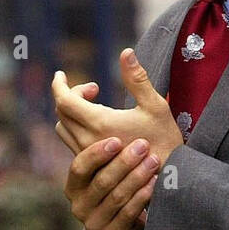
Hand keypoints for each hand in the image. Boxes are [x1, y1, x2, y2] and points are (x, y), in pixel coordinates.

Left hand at [53, 48, 182, 164]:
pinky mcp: (92, 166)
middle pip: (62, 112)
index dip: (59, 85)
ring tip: (96, 105)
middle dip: (72, 94)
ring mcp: (89, 155)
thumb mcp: (156, 105)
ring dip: (72, 112)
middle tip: (95, 89)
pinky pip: (72, 142)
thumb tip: (126, 52)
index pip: (64, 100)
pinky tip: (98, 124)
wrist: (169, 177)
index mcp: (100, 123)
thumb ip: (137, 78)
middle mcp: (88, 140)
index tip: (60, 74)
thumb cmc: (165, 139)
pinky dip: (77, 126)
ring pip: (64, 128)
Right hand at [63, 134, 158, 229]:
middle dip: (123, 162)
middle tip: (143, 146)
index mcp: (76, 182)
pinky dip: (142, 197)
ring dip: (136, 177)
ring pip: (115, 197)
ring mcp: (93, 222)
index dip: (96, 153)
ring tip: (154, 161)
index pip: (79, 166)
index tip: (116, 140)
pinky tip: (155, 184)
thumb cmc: (128, 179)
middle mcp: (79, 203)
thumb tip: (102, 85)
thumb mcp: (116, 159)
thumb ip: (107, 132)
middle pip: (100, 181)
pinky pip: (127, 214)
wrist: (138, 221)